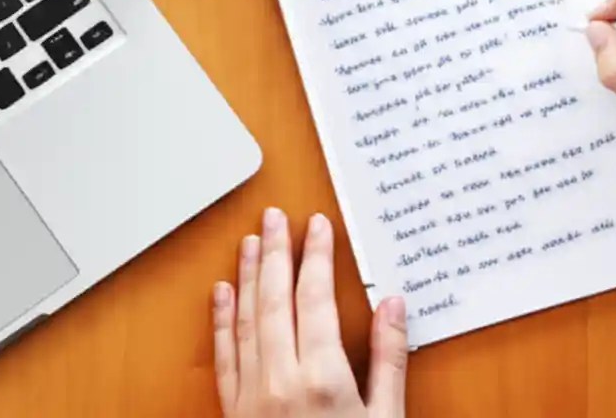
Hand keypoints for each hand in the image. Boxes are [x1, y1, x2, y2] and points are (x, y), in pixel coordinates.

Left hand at [212, 209, 408, 417]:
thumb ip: (389, 361)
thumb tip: (394, 306)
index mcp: (323, 379)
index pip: (316, 298)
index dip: (317, 256)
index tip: (317, 226)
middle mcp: (281, 381)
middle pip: (275, 300)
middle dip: (276, 252)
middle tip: (274, 217)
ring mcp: (252, 395)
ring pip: (246, 320)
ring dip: (247, 275)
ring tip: (251, 242)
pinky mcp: (233, 409)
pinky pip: (224, 354)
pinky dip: (222, 319)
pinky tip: (222, 291)